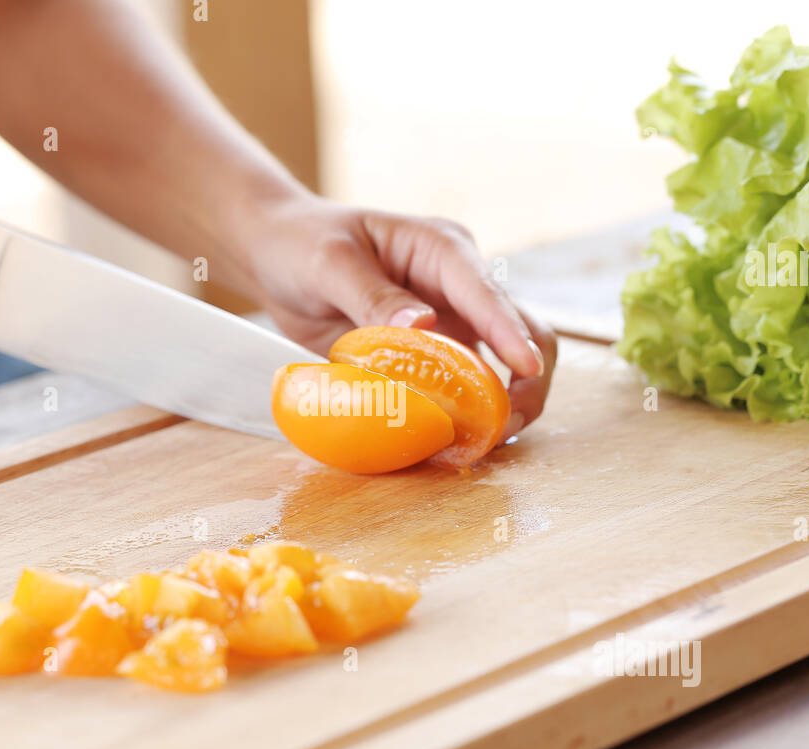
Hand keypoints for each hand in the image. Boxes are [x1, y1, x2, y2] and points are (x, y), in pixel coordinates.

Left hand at [244, 196, 556, 437]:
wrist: (280, 256)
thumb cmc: (303, 244)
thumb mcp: (330, 263)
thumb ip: (373, 294)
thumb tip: (422, 325)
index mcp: (442, 250)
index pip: (486, 293)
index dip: (511, 333)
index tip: (527, 369)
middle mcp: (459, 288)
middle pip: (520, 330)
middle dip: (528, 379)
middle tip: (508, 424)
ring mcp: (451, 323)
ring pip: (503, 366)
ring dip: (505, 404)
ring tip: (488, 442)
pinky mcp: (435, 356)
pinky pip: (464, 389)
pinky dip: (469, 417)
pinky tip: (459, 444)